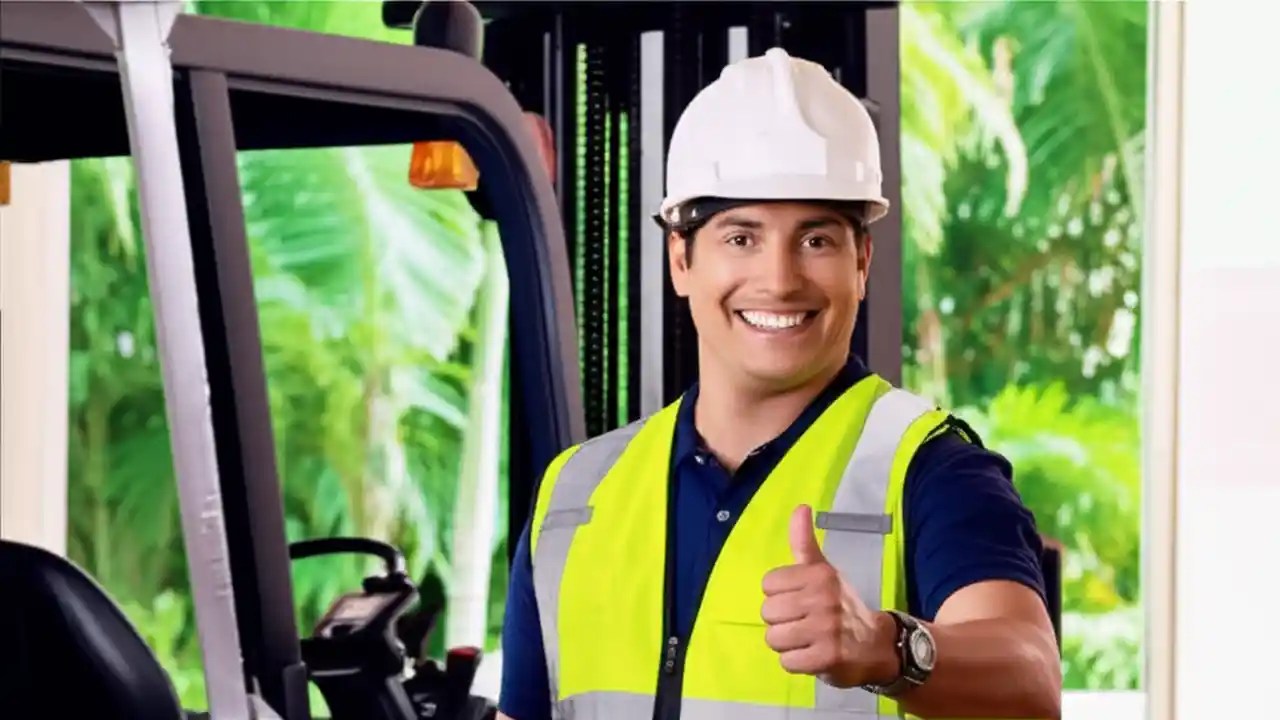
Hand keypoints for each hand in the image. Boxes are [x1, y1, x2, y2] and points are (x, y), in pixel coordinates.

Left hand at [760, 504, 899, 687]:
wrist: (878, 645)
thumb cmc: (842, 606)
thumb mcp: (824, 570)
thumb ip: (804, 542)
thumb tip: (801, 506)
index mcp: (819, 575)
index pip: (768, 584)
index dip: (780, 596)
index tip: (800, 601)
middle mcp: (823, 598)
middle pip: (768, 612)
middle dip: (781, 622)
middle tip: (804, 624)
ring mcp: (826, 629)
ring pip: (774, 638)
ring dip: (787, 644)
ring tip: (808, 640)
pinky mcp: (827, 658)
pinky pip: (787, 662)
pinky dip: (797, 663)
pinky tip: (814, 656)